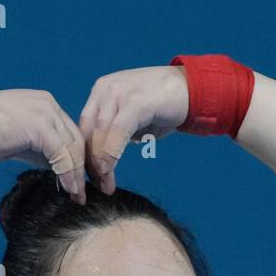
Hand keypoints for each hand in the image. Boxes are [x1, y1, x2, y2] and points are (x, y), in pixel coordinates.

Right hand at [0, 89, 86, 203]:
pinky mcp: (39, 126)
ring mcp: (45, 112)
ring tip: (78, 195)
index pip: (71, 132)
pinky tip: (69, 189)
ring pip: (72, 147)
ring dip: (77, 174)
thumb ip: (43, 150)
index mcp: (46, 104)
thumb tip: (61, 171)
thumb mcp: (22, 141)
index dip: (78, 158)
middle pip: (76, 139)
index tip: (80, 180)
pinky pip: (61, 153)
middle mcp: (49, 104)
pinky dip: (67, 173)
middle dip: (83, 167)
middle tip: (84, 192)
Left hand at [78, 66, 189, 194]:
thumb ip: (115, 131)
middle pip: (89, 131)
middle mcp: (105, 89)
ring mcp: (119, 93)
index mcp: (101, 92)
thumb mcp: (132, 117)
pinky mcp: (135, 102)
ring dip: (100, 163)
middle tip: (96, 186)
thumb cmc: (163, 105)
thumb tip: (102, 158)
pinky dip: (111, 153)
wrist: (192, 88)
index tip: (88, 177)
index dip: (84, 154)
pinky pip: (117, 132)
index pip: (85, 127)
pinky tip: (109, 170)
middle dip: (90, 163)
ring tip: (105, 184)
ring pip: (100, 133)